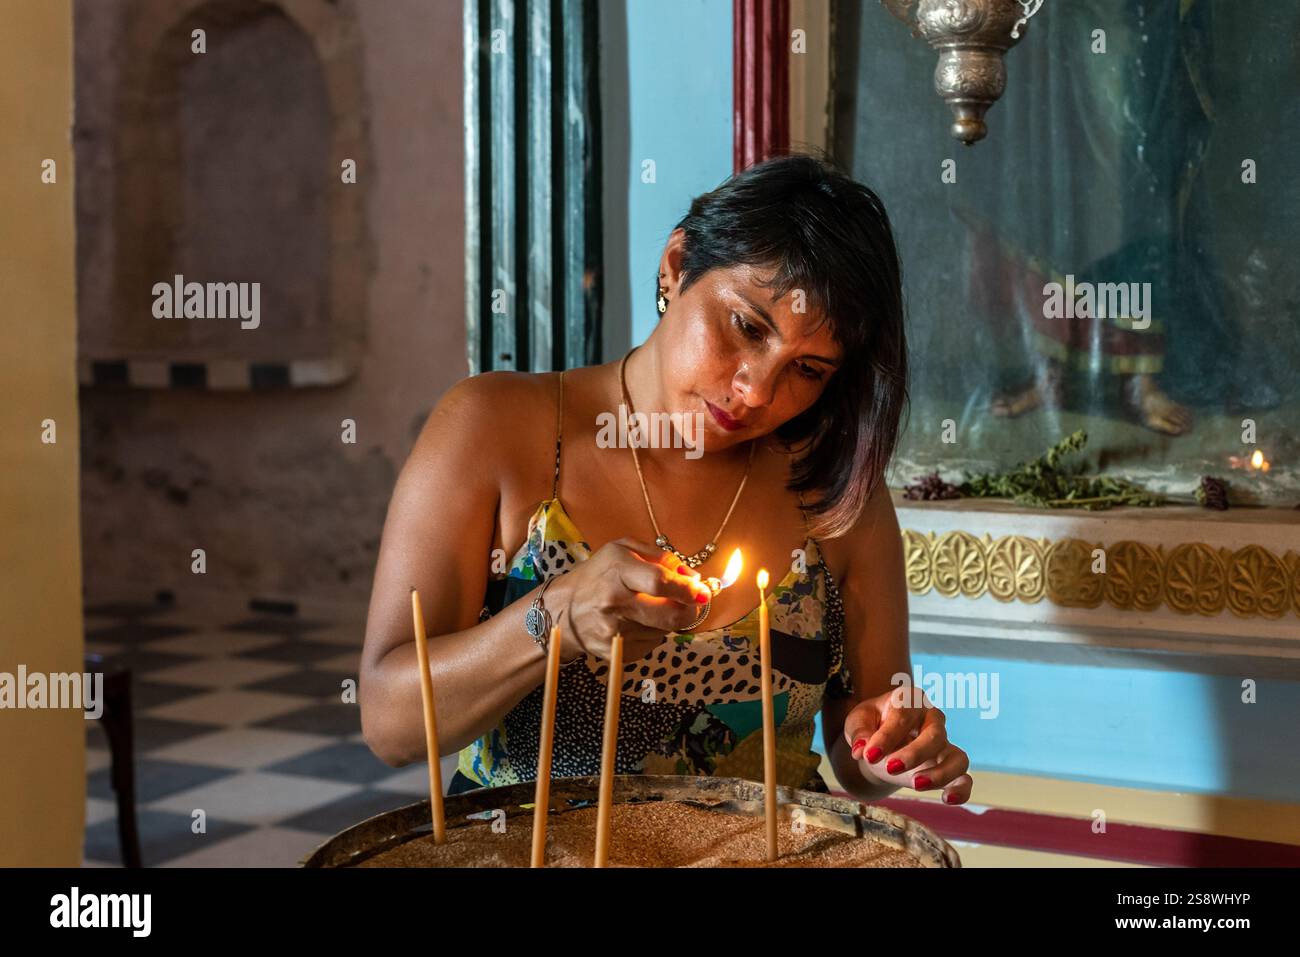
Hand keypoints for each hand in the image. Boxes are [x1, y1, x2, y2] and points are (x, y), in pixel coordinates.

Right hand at [548, 538, 711, 662]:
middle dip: (689, 610)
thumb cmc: (599, 574)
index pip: (660, 582)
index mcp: (617, 571)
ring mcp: (615, 631)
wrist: (563, 609)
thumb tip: (693, 577)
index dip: (687, 589)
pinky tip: (636, 622)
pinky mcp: (617, 652)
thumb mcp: (623, 550)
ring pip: (664, 631)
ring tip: (650, 607)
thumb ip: (661, 557)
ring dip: (667, 620)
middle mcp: (614, 602)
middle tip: (691, 603)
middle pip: (670, 615)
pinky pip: (651, 644)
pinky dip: (652, 633)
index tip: (702, 591)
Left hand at [842, 686, 972, 804]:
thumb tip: (861, 750)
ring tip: (915, 785)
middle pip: (934, 734)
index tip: (868, 755)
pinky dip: (961, 789)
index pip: (903, 715)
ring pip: (957, 757)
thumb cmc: (870, 725)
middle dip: (914, 753)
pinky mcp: (949, 766)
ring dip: (940, 773)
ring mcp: (945, 743)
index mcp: (909, 699)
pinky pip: (964, 778)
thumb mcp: (858, 722)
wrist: (881, 743)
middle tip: (890, 767)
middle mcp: (933, 718)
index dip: (887, 736)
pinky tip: (947, 798)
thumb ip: (859, 733)